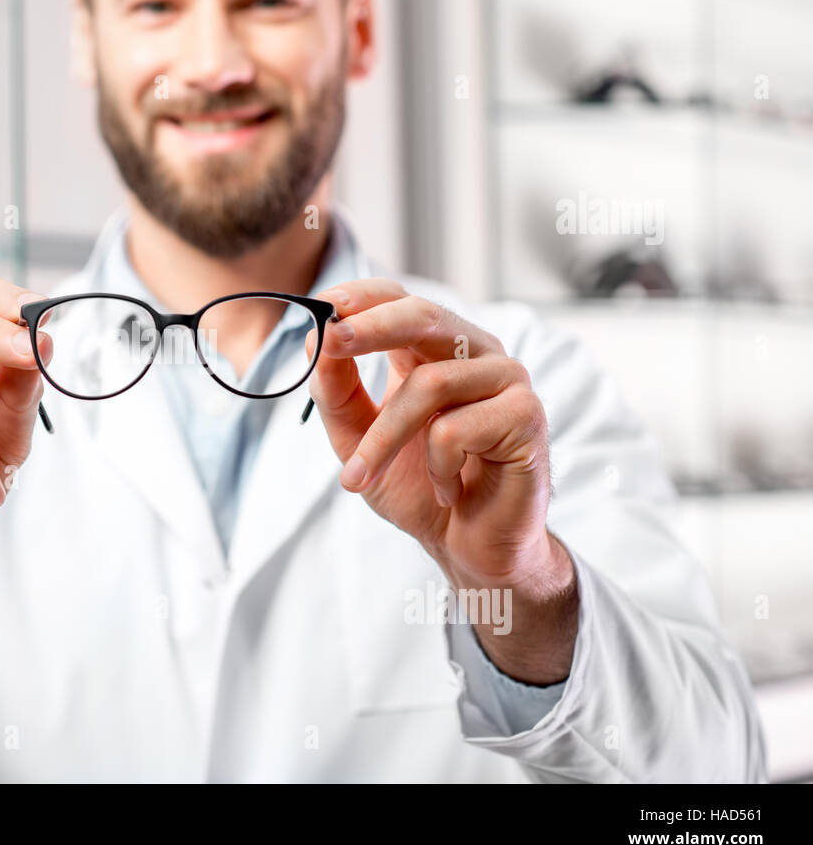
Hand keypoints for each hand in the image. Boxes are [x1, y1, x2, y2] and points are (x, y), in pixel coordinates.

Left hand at [309, 278, 576, 682]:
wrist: (470, 547)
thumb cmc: (419, 486)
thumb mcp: (358, 437)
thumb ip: (337, 392)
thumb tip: (316, 342)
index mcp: (435, 349)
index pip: (400, 299)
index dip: (363, 297)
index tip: (322, 306)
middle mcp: (475, 353)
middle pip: (423, 316)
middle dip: (371, 327)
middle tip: (329, 341)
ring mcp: (507, 380)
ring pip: (430, 385)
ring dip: (382, 439)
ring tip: (362, 478)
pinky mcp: (528, 416)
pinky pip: (458, 428)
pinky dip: (436, 466)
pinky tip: (446, 490)